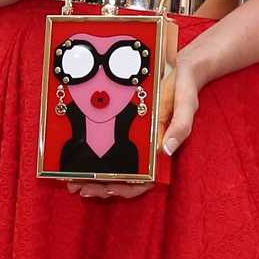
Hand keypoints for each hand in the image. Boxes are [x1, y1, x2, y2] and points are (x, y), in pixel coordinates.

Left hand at [62, 52, 201, 202]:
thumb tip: (167, 150)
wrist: (182, 69)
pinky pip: (109, 149)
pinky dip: (93, 159)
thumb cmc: (184, 87)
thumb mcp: (186, 103)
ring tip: (72, 183)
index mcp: (161, 148)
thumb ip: (181, 126)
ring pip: (114, 170)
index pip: (146, 180)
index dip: (127, 189)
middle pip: (125, 180)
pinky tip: (77, 162)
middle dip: (101, 188)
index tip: (108, 188)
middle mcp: (147, 149)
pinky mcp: (126, 129)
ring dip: (94, 179)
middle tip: (78, 187)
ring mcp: (135, 140)